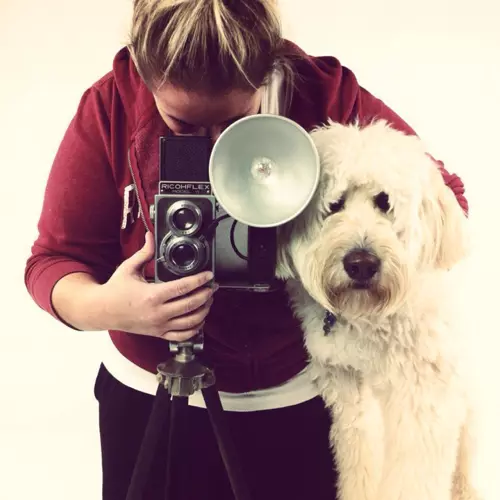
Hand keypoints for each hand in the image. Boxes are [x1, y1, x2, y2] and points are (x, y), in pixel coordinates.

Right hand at [97, 232, 216, 341]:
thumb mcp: (129, 268)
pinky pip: (181, 336)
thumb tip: (150, 237)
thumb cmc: (115, 290)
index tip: (209, 275)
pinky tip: (199, 320)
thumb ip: (144, 253)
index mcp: (153, 295)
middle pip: (191, 305)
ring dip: (204, 310)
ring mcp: (159, 325)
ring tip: (208, 300)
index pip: (184, 288)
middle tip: (212, 287)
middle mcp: (158, 312)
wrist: (102, 311)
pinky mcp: (158, 333)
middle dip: (206, 294)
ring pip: (191, 322)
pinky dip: (194, 329)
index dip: (200, 280)